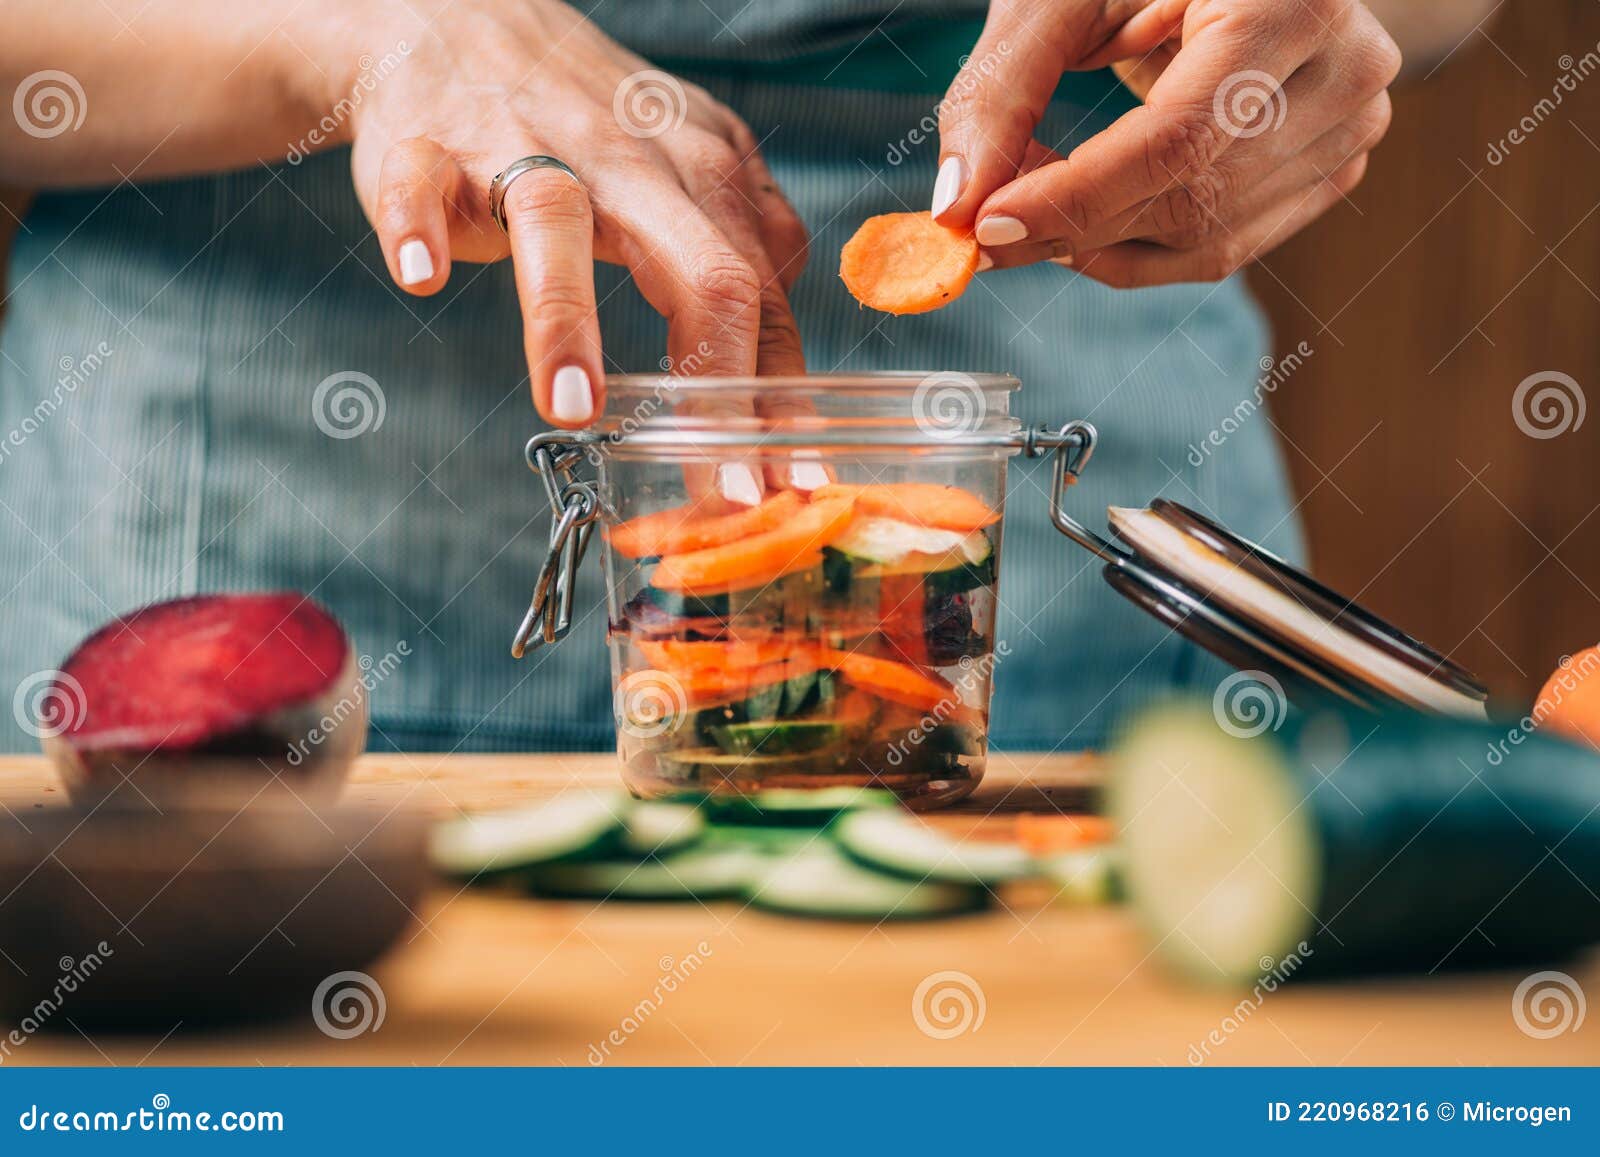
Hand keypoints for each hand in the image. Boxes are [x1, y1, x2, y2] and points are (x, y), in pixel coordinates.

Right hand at [336, 0, 808, 441]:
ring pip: (557, 224)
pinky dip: (418, 225)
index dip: (782, 397)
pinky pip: (422, 183)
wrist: (455, 20)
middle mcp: (629, 164)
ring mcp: (526, 148)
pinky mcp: (429, 144)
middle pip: (698, 268)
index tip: (793, 484)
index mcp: (701, 181)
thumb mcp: (689, 160)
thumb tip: (787, 331)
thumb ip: (745, 238)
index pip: (762, 298)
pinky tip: (422, 275)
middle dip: (719, 386)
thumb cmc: (582, 117)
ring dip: (565, 320)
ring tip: (574, 408)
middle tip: (723, 492)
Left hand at [930, 0, 1401, 285]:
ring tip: (1036, 206)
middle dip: (1072, 225)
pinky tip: (1088, 219)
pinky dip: (1141, 248)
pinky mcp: (1336, 166)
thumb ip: (1000, 90)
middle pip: (1191, 197)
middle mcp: (1345, 64)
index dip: (1076, 195)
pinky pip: (1227, 246)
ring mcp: (1354, 123)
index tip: (988, 224)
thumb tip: (956, 208)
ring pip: (1207, 238)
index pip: (1178, 137)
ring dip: (1100, 243)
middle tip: (989, 224)